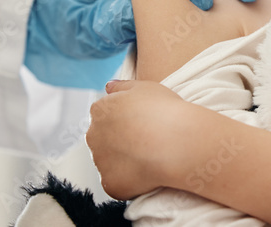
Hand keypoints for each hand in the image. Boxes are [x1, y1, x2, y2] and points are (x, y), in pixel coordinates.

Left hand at [87, 79, 191, 199]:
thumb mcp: (145, 87)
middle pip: (103, 139)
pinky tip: (148, 173)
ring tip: (151, 157)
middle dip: (120, 140)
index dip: (125, 119)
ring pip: (110, 162)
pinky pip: (117, 182)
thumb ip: (122, 87)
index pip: (105, 115)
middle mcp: (94, 135)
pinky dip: (130, 180)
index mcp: (100, 110)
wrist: (177, 142)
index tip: (142, 122)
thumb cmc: (164, 110)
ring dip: (124, 161)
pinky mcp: (110, 184)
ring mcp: (100, 162)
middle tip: (146, 141)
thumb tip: (108, 87)